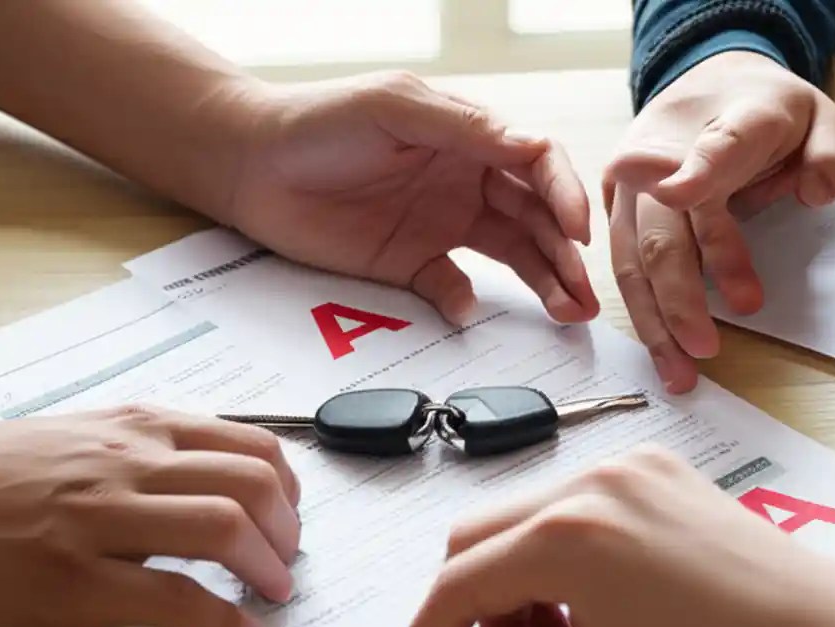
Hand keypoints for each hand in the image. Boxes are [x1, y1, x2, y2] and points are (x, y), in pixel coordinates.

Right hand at [0, 405, 299, 626]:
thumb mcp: (63, 443)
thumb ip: (133, 455)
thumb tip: (199, 486)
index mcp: (127, 427)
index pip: (246, 441)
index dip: (288, 485)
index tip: (291, 515)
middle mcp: (122, 461)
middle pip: (252, 480)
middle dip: (290, 528)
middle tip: (289, 561)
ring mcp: (96, 519)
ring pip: (224, 527)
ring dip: (269, 568)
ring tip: (275, 594)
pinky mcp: (69, 582)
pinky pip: (175, 599)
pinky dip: (227, 622)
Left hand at [226, 71, 600, 324]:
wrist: (251, 165)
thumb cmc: (320, 120)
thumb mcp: (396, 106)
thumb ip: (466, 128)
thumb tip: (533, 146)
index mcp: (470, 137)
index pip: (537, 164)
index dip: (564, 196)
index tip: (575, 232)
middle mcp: (466, 180)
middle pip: (536, 217)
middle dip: (567, 254)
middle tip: (584, 292)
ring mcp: (442, 224)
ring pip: (512, 255)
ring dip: (544, 282)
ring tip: (569, 312)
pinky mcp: (412, 263)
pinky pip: (454, 287)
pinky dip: (468, 301)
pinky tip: (472, 308)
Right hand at [371, 446, 834, 626]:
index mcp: (570, 540)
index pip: (454, 589)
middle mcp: (590, 486)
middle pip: (474, 543)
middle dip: (463, 621)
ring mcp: (624, 470)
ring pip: (520, 526)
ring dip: (513, 596)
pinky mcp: (653, 471)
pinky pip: (571, 510)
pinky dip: (556, 565)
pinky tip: (588, 625)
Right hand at [604, 52, 834, 391]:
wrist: (707, 83)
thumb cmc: (764, 113)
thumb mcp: (819, 117)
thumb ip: (833, 153)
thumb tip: (815, 193)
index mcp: (730, 118)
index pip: (717, 145)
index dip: (699, 169)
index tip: (681, 192)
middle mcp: (665, 150)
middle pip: (665, 227)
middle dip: (681, 291)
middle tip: (707, 344)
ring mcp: (633, 181)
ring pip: (636, 257)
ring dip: (656, 319)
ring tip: (682, 370)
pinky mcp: (617, 206)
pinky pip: (625, 267)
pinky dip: (642, 313)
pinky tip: (660, 350)